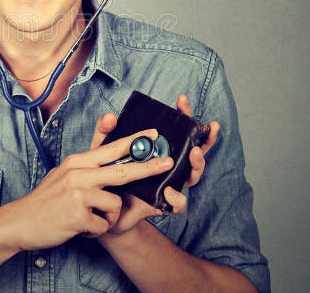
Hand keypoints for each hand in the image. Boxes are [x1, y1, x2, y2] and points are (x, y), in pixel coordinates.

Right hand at [3, 129, 174, 250]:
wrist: (20, 222)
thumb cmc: (44, 201)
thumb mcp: (62, 175)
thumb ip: (85, 169)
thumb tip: (109, 164)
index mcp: (76, 162)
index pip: (110, 149)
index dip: (134, 141)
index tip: (153, 134)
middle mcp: (78, 175)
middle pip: (122, 171)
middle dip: (148, 167)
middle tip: (167, 163)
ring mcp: (78, 195)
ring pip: (114, 204)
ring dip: (108, 217)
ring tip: (89, 219)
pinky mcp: (77, 216)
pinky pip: (103, 226)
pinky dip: (95, 231)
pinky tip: (81, 228)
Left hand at [89, 94, 220, 235]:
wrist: (101, 209)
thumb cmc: (106, 176)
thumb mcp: (102, 151)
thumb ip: (104, 132)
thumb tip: (110, 117)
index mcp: (158, 149)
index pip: (176, 129)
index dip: (182, 114)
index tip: (181, 100)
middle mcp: (168, 165)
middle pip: (194, 150)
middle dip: (205, 137)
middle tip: (209, 126)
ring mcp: (169, 184)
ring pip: (192, 175)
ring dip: (198, 164)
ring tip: (194, 153)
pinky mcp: (163, 205)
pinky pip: (177, 204)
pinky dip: (176, 198)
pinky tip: (169, 191)